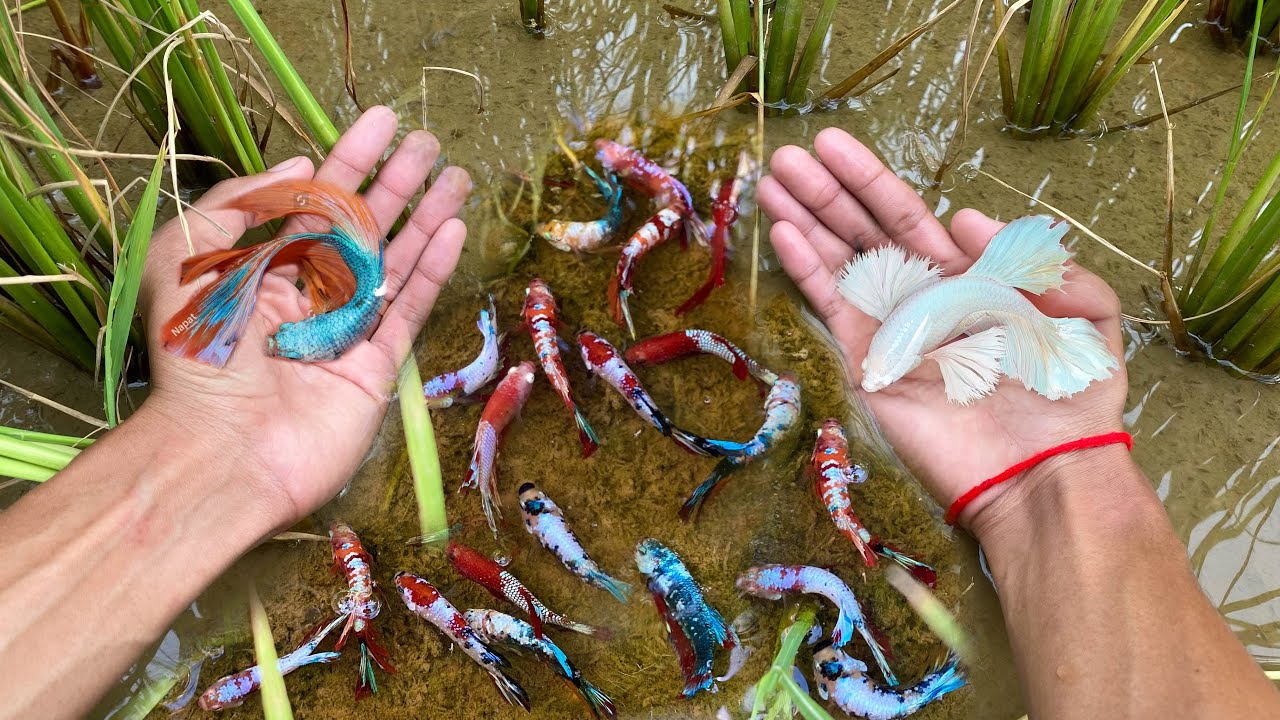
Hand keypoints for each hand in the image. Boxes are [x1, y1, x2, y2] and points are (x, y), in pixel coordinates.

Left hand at [138, 106, 470, 526]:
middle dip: (396, 182)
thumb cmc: (198, 355)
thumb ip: (237, 204)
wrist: (224, 450)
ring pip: (394, 262)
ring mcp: (344, 330)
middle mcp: (306, 293)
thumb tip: (297, 165)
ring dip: (426, 218)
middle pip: (362, 226)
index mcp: (261, 266)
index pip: (313, 200)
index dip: (349, 158)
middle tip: (431, 143)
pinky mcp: (376, 368)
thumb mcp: (187, 258)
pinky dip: (433, 271)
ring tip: (458, 178)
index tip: (381, 121)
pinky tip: (453, 231)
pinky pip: (409, 310)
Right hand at [758, 128, 1127, 528]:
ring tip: (771, 181)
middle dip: (824, 192)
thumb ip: (1041, 260)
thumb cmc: (1067, 395)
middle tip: (785, 154)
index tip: (832, 144)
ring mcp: (889, 330)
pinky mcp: (868, 366)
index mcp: (969, 279)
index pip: (907, 216)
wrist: (1041, 471)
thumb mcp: (1085, 313)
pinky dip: (807, 271)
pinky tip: (783, 233)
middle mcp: (921, 297)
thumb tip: (965, 219)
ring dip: (805, 221)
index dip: (869, 179)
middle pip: (862, 232)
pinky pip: (833, 308)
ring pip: (838, 264)